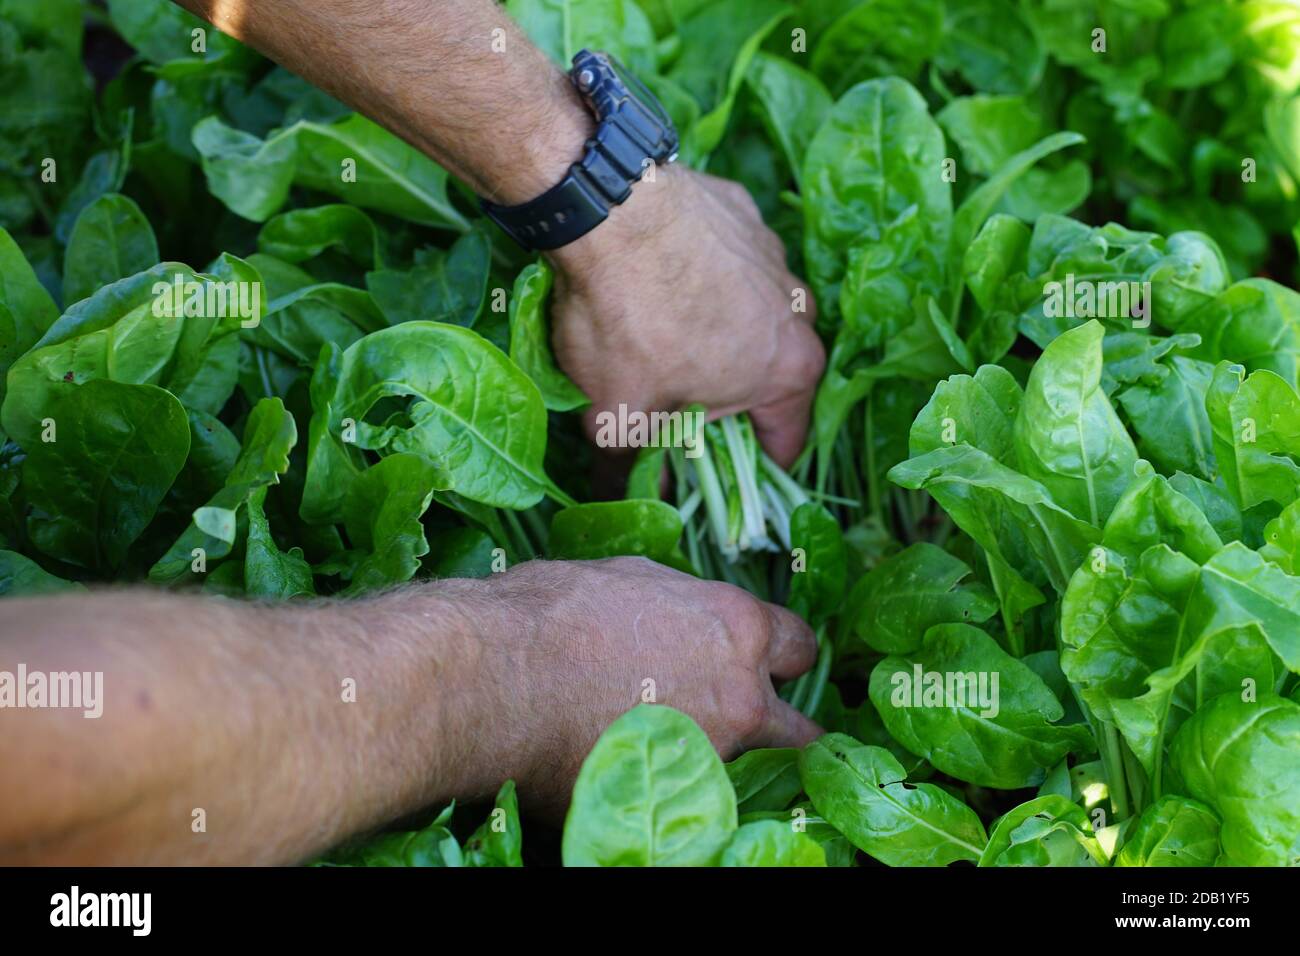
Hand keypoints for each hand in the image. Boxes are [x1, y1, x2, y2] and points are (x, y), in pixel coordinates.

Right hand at [463, 557, 820, 816]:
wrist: (496, 676)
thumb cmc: (549, 613)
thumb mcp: (627, 579)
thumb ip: (678, 603)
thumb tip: (681, 613)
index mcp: (736, 626)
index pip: (798, 646)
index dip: (778, 659)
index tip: (761, 668)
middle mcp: (742, 692)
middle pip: (796, 726)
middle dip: (776, 730)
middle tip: (739, 729)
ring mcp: (713, 753)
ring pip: (748, 770)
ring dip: (726, 764)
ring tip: (681, 759)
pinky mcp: (675, 803)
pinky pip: (696, 805)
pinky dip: (681, 797)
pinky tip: (647, 783)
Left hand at [547, 166, 824, 467]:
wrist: (606, 206)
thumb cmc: (626, 320)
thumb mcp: (617, 416)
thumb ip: (629, 468)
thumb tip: (623, 499)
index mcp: (790, 371)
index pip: (782, 445)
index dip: (740, 471)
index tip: (705, 476)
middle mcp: (799, 313)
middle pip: (766, 381)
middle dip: (721, 402)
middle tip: (667, 407)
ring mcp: (775, 257)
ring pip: (750, 320)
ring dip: (712, 337)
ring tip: (654, 339)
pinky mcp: (745, 215)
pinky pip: (728, 265)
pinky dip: (698, 280)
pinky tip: (653, 280)